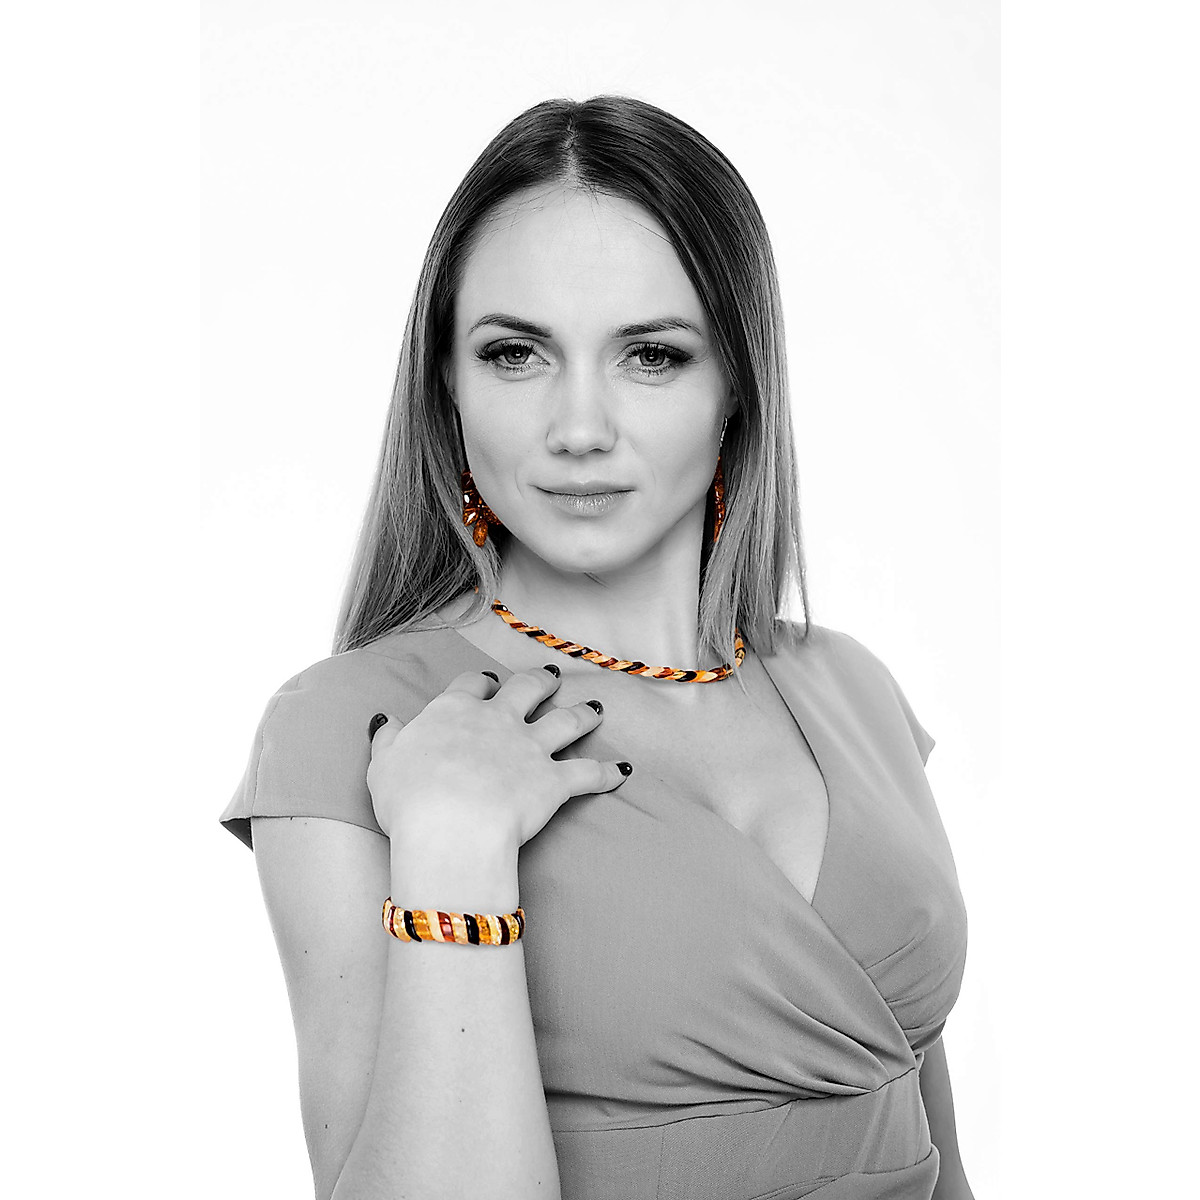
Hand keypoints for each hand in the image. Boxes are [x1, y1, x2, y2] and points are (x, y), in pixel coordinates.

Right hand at [366, 665, 630, 851]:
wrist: (451, 828)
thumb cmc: (410, 801)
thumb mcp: (383, 766)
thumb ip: (388, 740)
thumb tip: (386, 720)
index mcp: (455, 713)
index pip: (473, 685)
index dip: (482, 683)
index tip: (488, 683)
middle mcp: (498, 722)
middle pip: (527, 688)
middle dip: (540, 680)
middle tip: (549, 675)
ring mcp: (530, 749)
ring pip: (566, 721)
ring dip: (584, 714)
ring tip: (596, 709)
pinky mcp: (555, 781)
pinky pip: (589, 773)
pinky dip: (608, 772)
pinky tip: (623, 771)